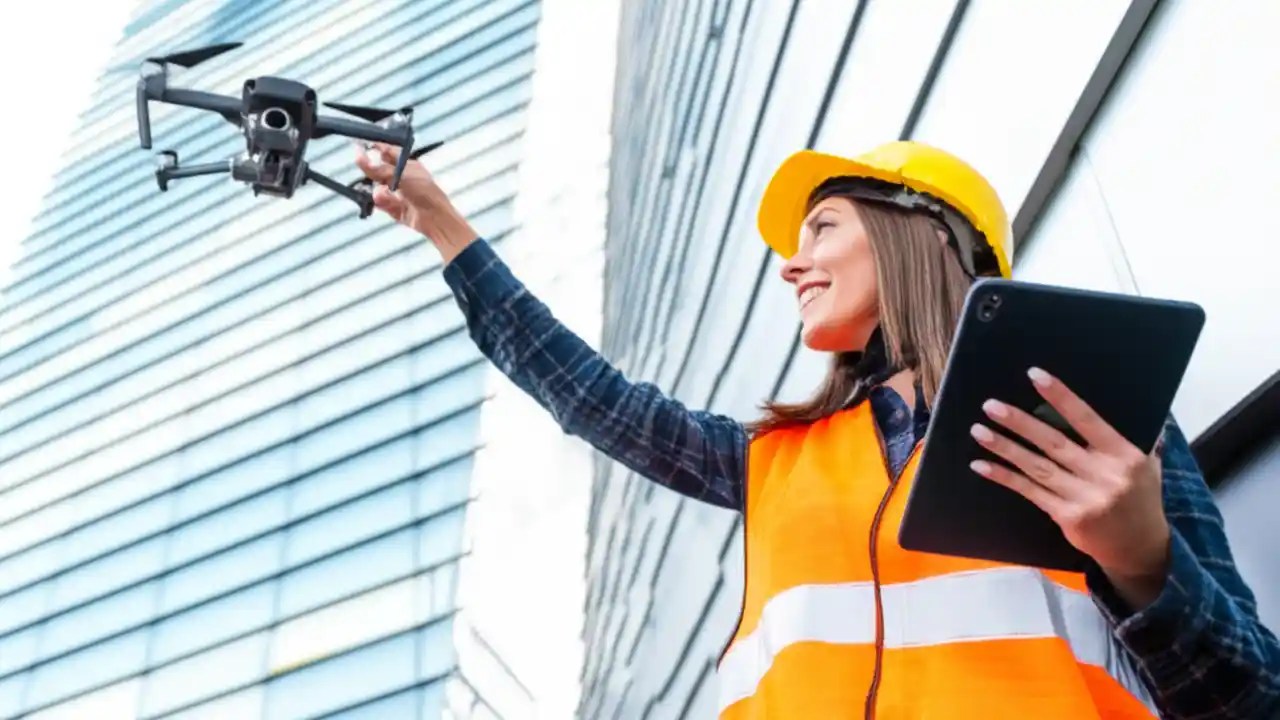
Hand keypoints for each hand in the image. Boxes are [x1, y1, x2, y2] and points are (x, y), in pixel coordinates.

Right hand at [354, 142, 476, 261]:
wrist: (434, 218)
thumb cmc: (426, 193)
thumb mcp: (403, 176)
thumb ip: (381, 169)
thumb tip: (361, 159)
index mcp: (407, 164)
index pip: (387, 151)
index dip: (375, 147)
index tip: (360, 144)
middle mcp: (400, 177)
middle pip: (378, 169)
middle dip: (371, 171)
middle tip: (365, 168)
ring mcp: (396, 192)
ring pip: (377, 187)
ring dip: (380, 191)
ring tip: (388, 195)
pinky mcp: (393, 206)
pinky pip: (379, 201)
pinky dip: (382, 202)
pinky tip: (390, 204)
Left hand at [968, 367, 1170, 608]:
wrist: (1140, 548)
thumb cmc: (1140, 498)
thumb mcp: (1147, 465)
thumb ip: (1130, 437)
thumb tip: (1129, 402)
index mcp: (1123, 455)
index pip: (1087, 419)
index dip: (1060, 397)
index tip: (1035, 376)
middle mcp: (1103, 475)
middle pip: (1054, 443)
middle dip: (1020, 423)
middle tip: (991, 406)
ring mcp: (1084, 498)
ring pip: (1037, 467)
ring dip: (1005, 447)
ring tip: (979, 430)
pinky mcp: (1067, 516)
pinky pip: (1030, 491)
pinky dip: (1005, 477)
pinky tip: (982, 465)